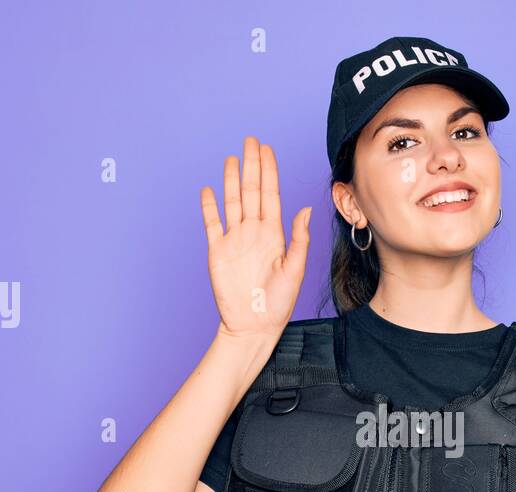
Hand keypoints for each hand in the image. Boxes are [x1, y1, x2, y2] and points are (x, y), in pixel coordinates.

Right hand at [200, 135, 311, 342]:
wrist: (254, 326)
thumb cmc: (278, 303)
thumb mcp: (295, 270)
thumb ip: (299, 239)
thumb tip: (305, 210)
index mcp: (273, 234)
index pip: (271, 195)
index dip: (269, 171)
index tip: (267, 150)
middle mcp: (254, 233)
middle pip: (251, 191)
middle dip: (252, 165)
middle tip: (251, 141)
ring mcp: (234, 240)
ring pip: (232, 202)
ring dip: (232, 180)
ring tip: (232, 158)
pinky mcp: (217, 252)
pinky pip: (212, 224)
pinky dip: (209, 207)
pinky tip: (209, 190)